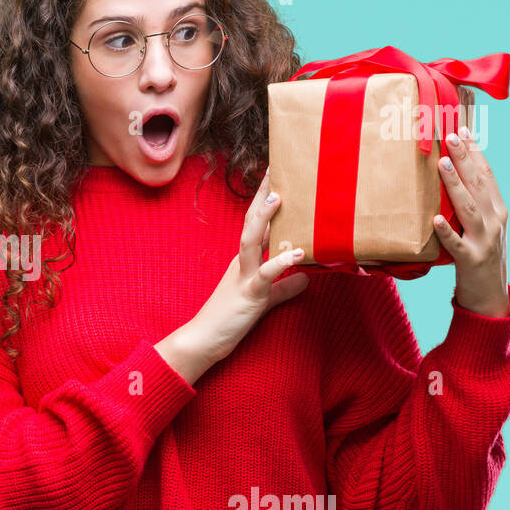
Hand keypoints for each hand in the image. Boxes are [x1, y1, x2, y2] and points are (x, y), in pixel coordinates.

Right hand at [189, 167, 310, 363]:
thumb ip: (284, 289)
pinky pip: (265, 276)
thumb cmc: (228, 321)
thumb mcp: (262, 301)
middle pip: (252, 222)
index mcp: (245, 261)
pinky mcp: (248, 295)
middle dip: (263, 196)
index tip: (276, 177)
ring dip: (264, 219)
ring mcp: (243, 276)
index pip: (256, 224)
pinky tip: (297, 256)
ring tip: (278, 198)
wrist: (202, 342)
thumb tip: (306, 279)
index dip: (265, 200)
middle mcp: (242, 262)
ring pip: (251, 241)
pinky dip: (281, 265)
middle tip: (275, 168)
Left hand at [433, 125, 509, 317]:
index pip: (486, 175)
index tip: (462, 129)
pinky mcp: (470, 261)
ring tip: (442, 164)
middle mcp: (494, 221)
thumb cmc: (479, 256)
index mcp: (497, 210)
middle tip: (449, 135)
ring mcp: (484, 241)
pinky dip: (446, 231)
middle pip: (478, 184)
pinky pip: (455, 244)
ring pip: (468, 208)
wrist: (490, 296)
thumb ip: (471, 203)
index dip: (474, 152)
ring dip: (455, 184)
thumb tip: (449, 175)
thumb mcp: (481, 226)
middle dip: (464, 158)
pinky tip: (435, 220)